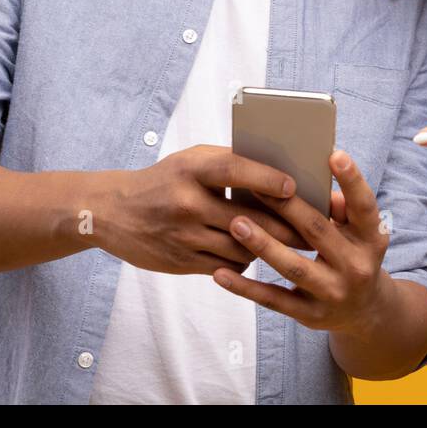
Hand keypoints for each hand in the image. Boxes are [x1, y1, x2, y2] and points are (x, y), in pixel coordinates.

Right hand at [92, 145, 311, 274]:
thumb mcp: (190, 161)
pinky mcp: (181, 262)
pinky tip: (256, 253)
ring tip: (291, 244)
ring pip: (241, 247)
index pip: (234, 170)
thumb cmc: (163, 180)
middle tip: (313, 229)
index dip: (265, 178)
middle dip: (285, 226)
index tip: (292, 186)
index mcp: (191, 170)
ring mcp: (184, 236)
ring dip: (268, 247)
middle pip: (247, 218)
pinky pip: (226, 266)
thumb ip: (227, 165)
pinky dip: (245, 261)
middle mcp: (187, 203)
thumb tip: (277, 174)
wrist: (113, 212)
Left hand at [211, 150, 392, 338]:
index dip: (352, 180)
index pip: (364, 206)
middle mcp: (356, 267)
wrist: (365, 310)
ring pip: (293, 266)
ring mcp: (333, 293)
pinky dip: (245, 287)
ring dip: (263, 244)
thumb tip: (316, 184)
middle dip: (286, 207)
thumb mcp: (360, 232)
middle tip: (255, 186)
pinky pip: (273, 300)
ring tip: (236, 224)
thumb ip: (342, 208)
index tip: (334, 154)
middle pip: (317, 232)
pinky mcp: (310, 314)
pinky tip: (220, 273)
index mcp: (371, 238)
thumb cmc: (354, 253)